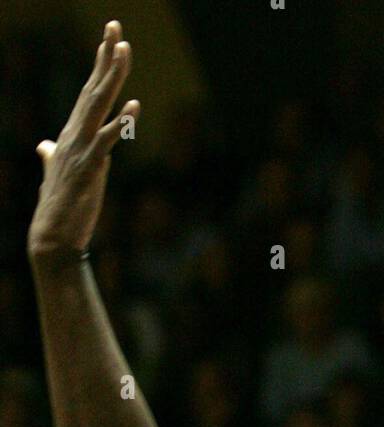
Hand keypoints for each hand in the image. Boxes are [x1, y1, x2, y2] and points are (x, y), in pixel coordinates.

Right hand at [28, 21, 137, 259]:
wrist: (51, 237)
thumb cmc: (58, 208)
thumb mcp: (56, 175)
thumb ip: (51, 157)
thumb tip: (43, 146)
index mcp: (71, 135)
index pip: (88, 93)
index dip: (99, 66)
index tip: (109, 40)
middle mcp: (74, 136)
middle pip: (92, 89)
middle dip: (104, 57)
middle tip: (115, 26)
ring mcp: (81, 150)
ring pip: (98, 105)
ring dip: (112, 77)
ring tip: (124, 50)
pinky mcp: (89, 169)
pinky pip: (107, 141)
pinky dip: (121, 123)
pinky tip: (134, 106)